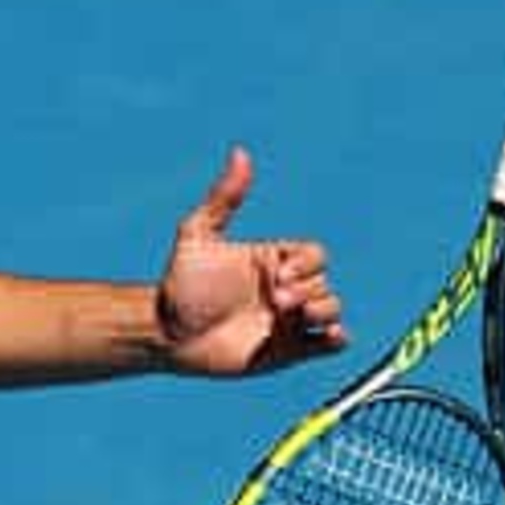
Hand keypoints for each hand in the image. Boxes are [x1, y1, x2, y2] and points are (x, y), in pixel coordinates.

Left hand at [155, 146, 347, 375]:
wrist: (166, 332)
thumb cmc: (179, 284)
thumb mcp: (197, 235)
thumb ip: (223, 198)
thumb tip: (240, 153)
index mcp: (272, 261)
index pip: (314, 254)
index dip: (307, 262)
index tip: (280, 274)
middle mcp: (284, 289)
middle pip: (324, 282)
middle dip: (307, 290)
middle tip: (274, 301)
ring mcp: (288, 321)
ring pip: (332, 310)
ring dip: (324, 312)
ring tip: (294, 317)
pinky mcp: (288, 351)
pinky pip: (330, 345)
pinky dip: (338, 339)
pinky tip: (326, 336)